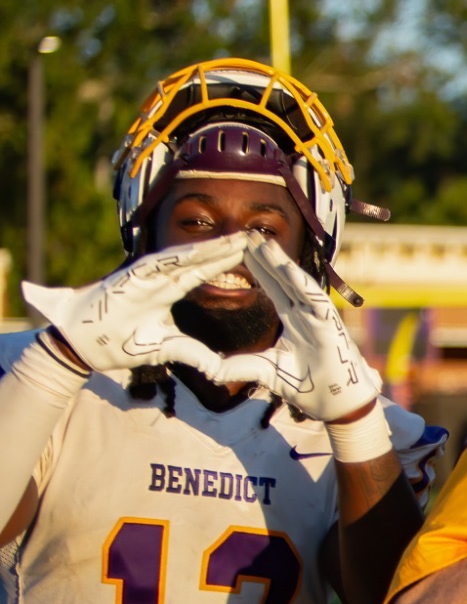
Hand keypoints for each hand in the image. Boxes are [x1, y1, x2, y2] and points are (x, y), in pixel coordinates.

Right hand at [20, 233, 256, 377]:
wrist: (78, 345)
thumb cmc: (118, 343)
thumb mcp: (165, 350)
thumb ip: (192, 353)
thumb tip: (219, 367)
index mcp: (166, 291)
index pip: (201, 273)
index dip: (224, 263)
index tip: (249, 253)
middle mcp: (157, 280)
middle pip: (196, 261)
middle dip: (223, 249)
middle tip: (252, 236)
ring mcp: (142, 278)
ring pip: (180, 259)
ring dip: (206, 249)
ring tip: (233, 240)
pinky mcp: (127, 281)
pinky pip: (153, 267)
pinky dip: (174, 259)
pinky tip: (197, 252)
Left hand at [209, 235, 381, 421]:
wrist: (337, 407)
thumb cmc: (310, 388)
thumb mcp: (266, 372)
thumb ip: (241, 365)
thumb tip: (211, 368)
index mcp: (295, 321)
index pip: (273, 289)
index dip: (257, 270)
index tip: (239, 250)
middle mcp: (307, 314)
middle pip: (283, 279)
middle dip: (265, 257)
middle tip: (245, 234)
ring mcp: (320, 317)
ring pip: (297, 283)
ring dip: (280, 262)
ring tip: (261, 241)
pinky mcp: (331, 325)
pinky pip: (315, 299)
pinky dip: (300, 282)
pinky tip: (285, 267)